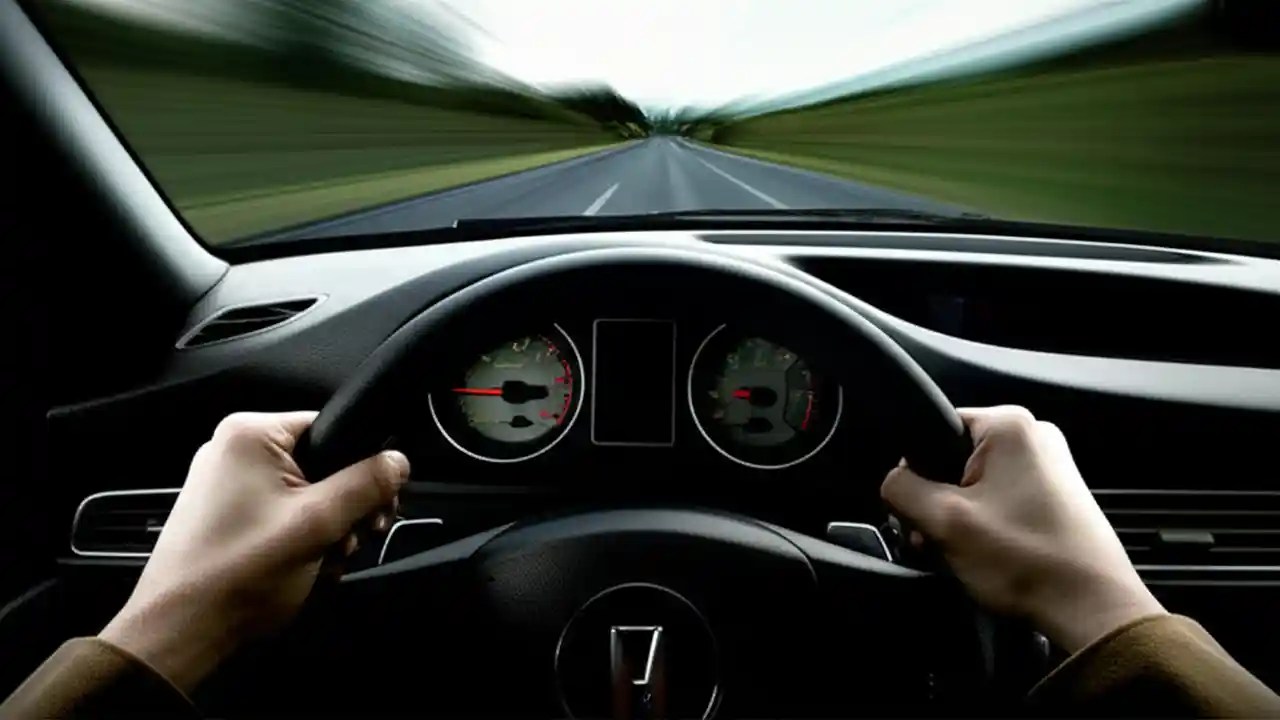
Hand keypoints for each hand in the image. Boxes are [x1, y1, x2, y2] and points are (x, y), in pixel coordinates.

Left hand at [99, 411, 408, 691]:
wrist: (178, 634)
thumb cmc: (241, 572)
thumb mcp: (318, 524)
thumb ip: (366, 485)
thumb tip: (399, 460)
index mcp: (250, 434)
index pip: (332, 427)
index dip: (363, 466)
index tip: (379, 506)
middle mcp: (234, 450)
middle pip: (322, 463)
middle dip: (345, 507)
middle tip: (351, 541)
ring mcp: (225, 484)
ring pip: (306, 494)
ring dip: (327, 530)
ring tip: (322, 562)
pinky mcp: (223, 516)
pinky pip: (281, 514)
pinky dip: (301, 539)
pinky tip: (303, 568)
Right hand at [881, 405, 1164, 653]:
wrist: (1092, 610)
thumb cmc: (1028, 561)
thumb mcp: (944, 522)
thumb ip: (902, 490)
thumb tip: (893, 481)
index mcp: (1009, 426)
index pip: (932, 429)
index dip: (916, 472)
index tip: (922, 511)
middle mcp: (1033, 436)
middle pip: (952, 460)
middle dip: (936, 503)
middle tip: (936, 539)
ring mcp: (1048, 466)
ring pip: (974, 484)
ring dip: (957, 519)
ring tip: (961, 553)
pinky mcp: (1054, 496)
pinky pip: (999, 500)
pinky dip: (984, 525)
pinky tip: (985, 555)